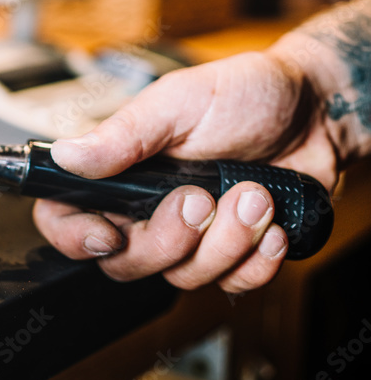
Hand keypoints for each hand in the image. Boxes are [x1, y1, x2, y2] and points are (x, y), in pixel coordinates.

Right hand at [34, 50, 338, 293]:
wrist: (314, 113)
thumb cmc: (242, 95)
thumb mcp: (176, 103)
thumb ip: (122, 135)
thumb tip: (67, 155)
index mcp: (118, 172)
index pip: (65, 217)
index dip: (74, 236)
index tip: (109, 234)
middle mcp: (144, 209)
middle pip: (124, 261)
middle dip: (169, 239)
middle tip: (200, 199)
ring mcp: (188, 236)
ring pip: (181, 276)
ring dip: (225, 241)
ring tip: (253, 194)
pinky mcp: (231, 253)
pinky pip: (231, 284)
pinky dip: (257, 259)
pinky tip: (270, 223)